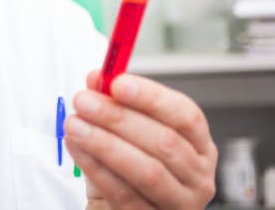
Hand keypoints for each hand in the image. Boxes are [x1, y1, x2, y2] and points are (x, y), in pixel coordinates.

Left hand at [64, 71, 217, 209]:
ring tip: (76, 125)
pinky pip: (123, 193)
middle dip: (118, 117)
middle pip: (164, 141)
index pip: (185, 115)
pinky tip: (77, 148)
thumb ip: (115, 101)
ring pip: (146, 170)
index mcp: (198, 144)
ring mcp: (178, 202)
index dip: (151, 97)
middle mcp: (197, 175)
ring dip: (105, 143)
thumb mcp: (128, 131)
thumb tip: (98, 78)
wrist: (119, 207)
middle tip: (85, 101)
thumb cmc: (130, 165)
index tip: (117, 82)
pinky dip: (95, 168)